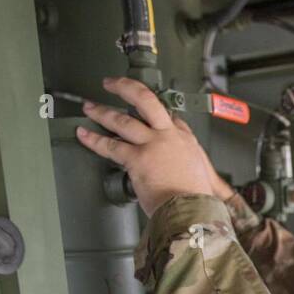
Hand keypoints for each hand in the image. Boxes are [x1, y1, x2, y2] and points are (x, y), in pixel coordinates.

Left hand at [75, 76, 233, 216]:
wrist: (193, 209)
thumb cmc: (198, 198)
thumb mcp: (208, 178)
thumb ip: (203, 174)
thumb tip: (209, 183)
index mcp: (186, 140)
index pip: (170, 117)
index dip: (155, 112)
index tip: (144, 109)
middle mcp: (169, 136)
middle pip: (145, 101)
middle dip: (125, 88)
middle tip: (111, 83)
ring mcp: (152, 145)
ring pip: (123, 121)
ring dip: (102, 112)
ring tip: (90, 107)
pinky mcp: (138, 159)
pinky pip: (111, 146)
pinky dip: (94, 139)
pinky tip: (84, 134)